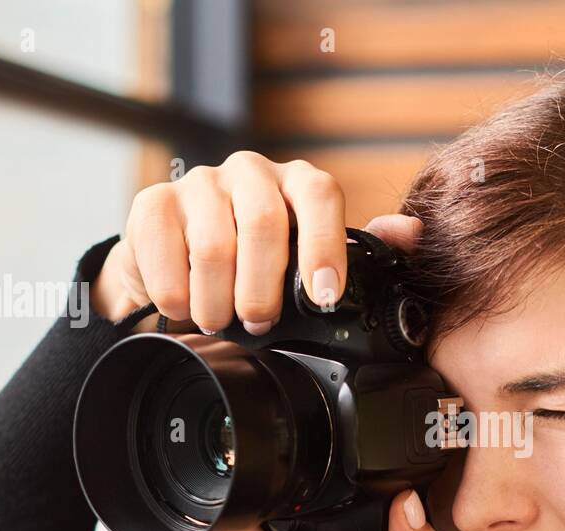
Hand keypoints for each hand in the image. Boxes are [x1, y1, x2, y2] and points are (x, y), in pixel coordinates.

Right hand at [90, 148, 423, 332]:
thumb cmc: (258, 266)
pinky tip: (182, 307)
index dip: (324, 247)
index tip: (323, 297)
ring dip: (218, 298)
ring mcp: (199, 183)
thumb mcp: (311, 263)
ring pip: (213, 244)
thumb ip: (360, 250)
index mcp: (297, 183)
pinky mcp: (151, 202)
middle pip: (264, 223)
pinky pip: (162, 250)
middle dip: (263, 288)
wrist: (181, 263)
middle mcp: (250, 172)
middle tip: (260, 324)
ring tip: (220, 321)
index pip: (320, 196)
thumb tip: (412, 233)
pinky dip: (174, 292)